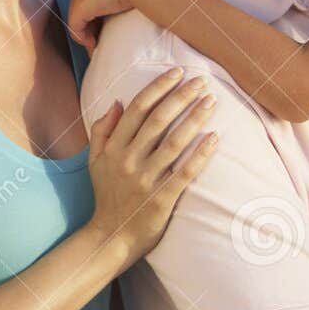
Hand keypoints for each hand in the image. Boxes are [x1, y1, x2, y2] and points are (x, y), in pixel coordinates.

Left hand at [67, 0, 146, 54]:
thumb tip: (123, 10)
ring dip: (86, 34)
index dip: (99, 14)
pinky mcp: (79, 8)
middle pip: (83, 8)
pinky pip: (75, 27)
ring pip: (78, 19)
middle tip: (100, 40)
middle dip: (90, 25)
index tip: (107, 27)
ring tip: (97, 46)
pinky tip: (94, 45)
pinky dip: (82, 38)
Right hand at [86, 69, 217, 261]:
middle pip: (158, 120)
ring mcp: (145, 179)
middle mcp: (128, 160)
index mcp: (113, 148)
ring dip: (194, 119)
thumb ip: (102, 131)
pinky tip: (214, 138)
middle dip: (181, 97)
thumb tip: (117, 103)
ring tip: (211, 102)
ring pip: (174, 142)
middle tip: (201, 81)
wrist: (110, 236)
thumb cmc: (106, 195)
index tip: (177, 73)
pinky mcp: (162, 198)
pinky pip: (185, 172)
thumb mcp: (95, 161)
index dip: (158, 88)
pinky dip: (200, 154)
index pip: (137, 109)